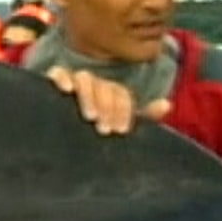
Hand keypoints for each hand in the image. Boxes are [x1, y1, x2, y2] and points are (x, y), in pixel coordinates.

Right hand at [45, 66, 170, 134]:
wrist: (64, 147)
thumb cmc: (100, 131)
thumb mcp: (121, 125)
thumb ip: (145, 116)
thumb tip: (166, 103)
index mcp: (113, 93)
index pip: (121, 94)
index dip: (123, 111)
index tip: (120, 130)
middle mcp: (95, 84)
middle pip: (104, 86)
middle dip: (107, 107)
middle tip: (104, 130)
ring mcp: (74, 82)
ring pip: (84, 79)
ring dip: (88, 96)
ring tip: (90, 117)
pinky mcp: (55, 82)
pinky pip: (58, 72)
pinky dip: (61, 77)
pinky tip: (66, 90)